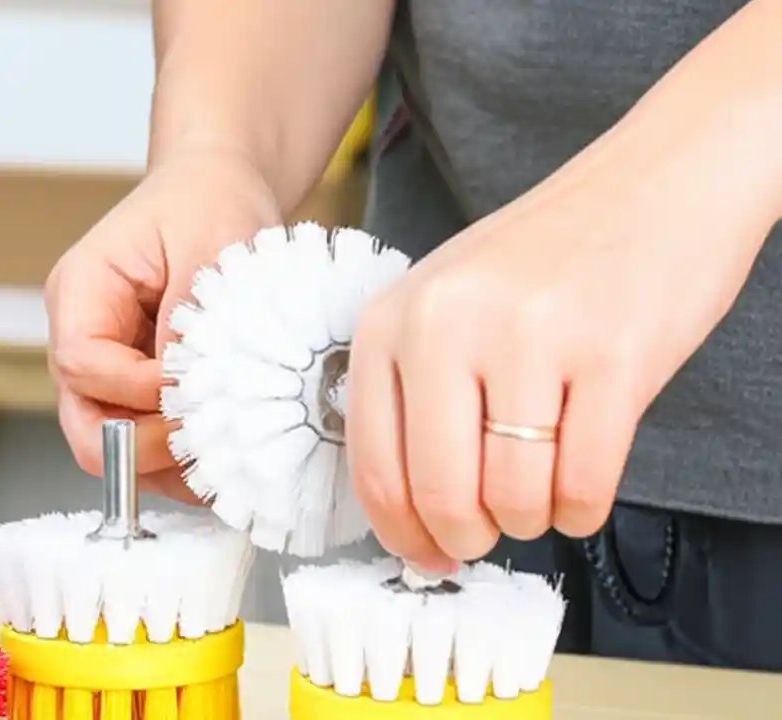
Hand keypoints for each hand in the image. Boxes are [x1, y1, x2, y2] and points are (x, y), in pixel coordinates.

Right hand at [45, 150, 281, 501]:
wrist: (217, 190)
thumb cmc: (207, 201)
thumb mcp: (209, 246)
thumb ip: (191, 322)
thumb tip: (188, 394)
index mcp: (79, 293)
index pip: (82, 366)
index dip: (134, 390)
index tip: (193, 387)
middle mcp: (80, 337)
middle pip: (84, 424)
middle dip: (143, 447)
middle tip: (206, 444)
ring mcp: (107, 370)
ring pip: (115, 446)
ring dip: (168, 461)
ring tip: (227, 457)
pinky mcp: (137, 390)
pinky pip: (147, 444)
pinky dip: (183, 460)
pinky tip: (225, 454)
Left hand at [345, 132, 773, 571]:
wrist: (656, 183)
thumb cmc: (546, 260)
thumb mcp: (444, 305)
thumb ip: (414, 399)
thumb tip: (410, 523)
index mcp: (392, 317)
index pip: (375, 465)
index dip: (402, 533)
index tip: (425, 556)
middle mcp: (448, 323)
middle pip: (442, 493)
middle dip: (466, 539)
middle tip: (487, 534)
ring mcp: (530, 336)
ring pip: (515, 498)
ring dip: (530, 521)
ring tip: (540, 494)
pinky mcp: (613, 355)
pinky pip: (584, 484)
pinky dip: (582, 510)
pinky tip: (582, 490)